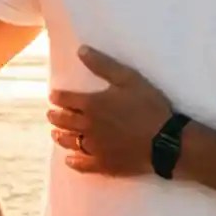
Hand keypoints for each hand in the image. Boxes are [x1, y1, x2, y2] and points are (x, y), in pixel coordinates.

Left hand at [46, 45, 172, 175]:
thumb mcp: (128, 78)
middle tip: (50, 115)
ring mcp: (94, 147)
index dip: (57, 97)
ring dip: (60, 136)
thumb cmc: (148, 106)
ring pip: (70, 142)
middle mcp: (87, 126)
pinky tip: (69, 160)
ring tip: (55, 134)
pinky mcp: (104, 164)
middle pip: (64, 121)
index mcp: (91, 104)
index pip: (66, 100)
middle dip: (55, 116)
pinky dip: (74, 162)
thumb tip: (80, 50)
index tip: (53, 97)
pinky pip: (83, 165)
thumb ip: (103, 64)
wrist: (165, 141)